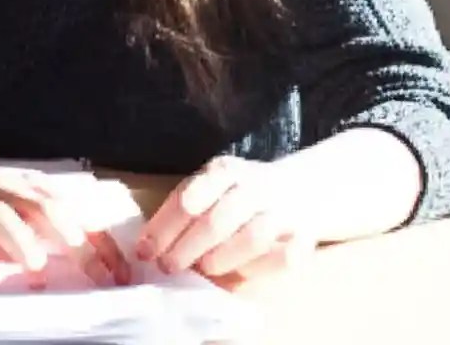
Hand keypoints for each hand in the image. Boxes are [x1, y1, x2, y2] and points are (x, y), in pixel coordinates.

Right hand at [0, 166, 129, 285]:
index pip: (71, 211)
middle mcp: (2, 192)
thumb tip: (96, 252)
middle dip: (71, 241)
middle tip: (93, 274)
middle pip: (43, 210)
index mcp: (26, 187)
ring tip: (37, 268)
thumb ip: (50, 219)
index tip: (119, 271)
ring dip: (22, 243)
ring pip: (1, 218)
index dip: (97, 241)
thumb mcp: (17, 199)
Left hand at [135, 156, 314, 284]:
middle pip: (216, 221)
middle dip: (186, 248)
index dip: (163, 229)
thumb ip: (182, 212)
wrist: (300, 188)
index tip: (145, 252)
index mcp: (224, 171)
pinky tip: (240, 278)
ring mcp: (281, 212)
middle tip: (168, 267)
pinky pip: (284, 258)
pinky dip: (260, 270)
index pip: (188, 200)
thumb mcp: (208, 188)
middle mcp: (254, 187)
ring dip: (221, 259)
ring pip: (251, 238)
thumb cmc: (237, 195)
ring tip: (203, 271)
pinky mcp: (304, 237)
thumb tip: (147, 248)